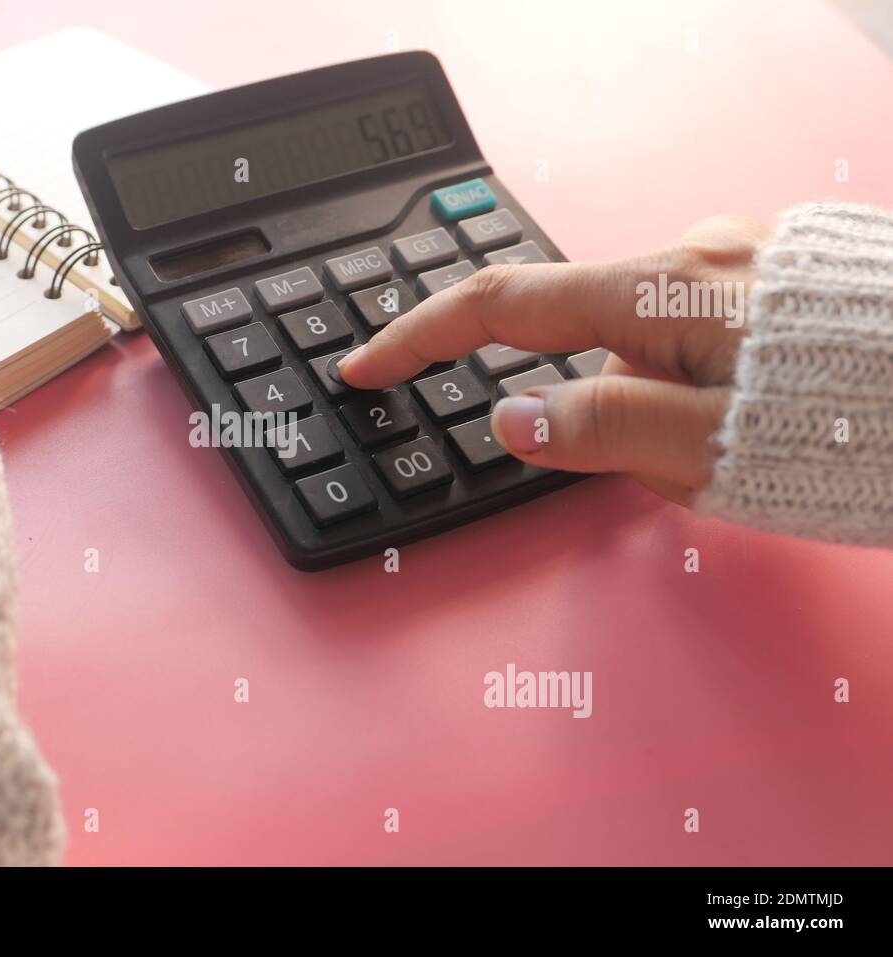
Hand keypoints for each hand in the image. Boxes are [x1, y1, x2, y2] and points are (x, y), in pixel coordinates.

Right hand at [338, 216, 772, 504]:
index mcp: (662, 293)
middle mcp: (693, 257)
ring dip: (666, 406)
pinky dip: (704, 384)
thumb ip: (597, 430)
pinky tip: (775, 411)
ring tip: (757, 444)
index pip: (501, 308)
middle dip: (606, 407)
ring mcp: (740, 259)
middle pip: (587, 336)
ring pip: (648, 343)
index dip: (420, 340)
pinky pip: (698, 332)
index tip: (367, 363)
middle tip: (681, 464)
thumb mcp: (711, 451)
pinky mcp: (776, 275)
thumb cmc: (865, 423)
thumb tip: (510, 417)